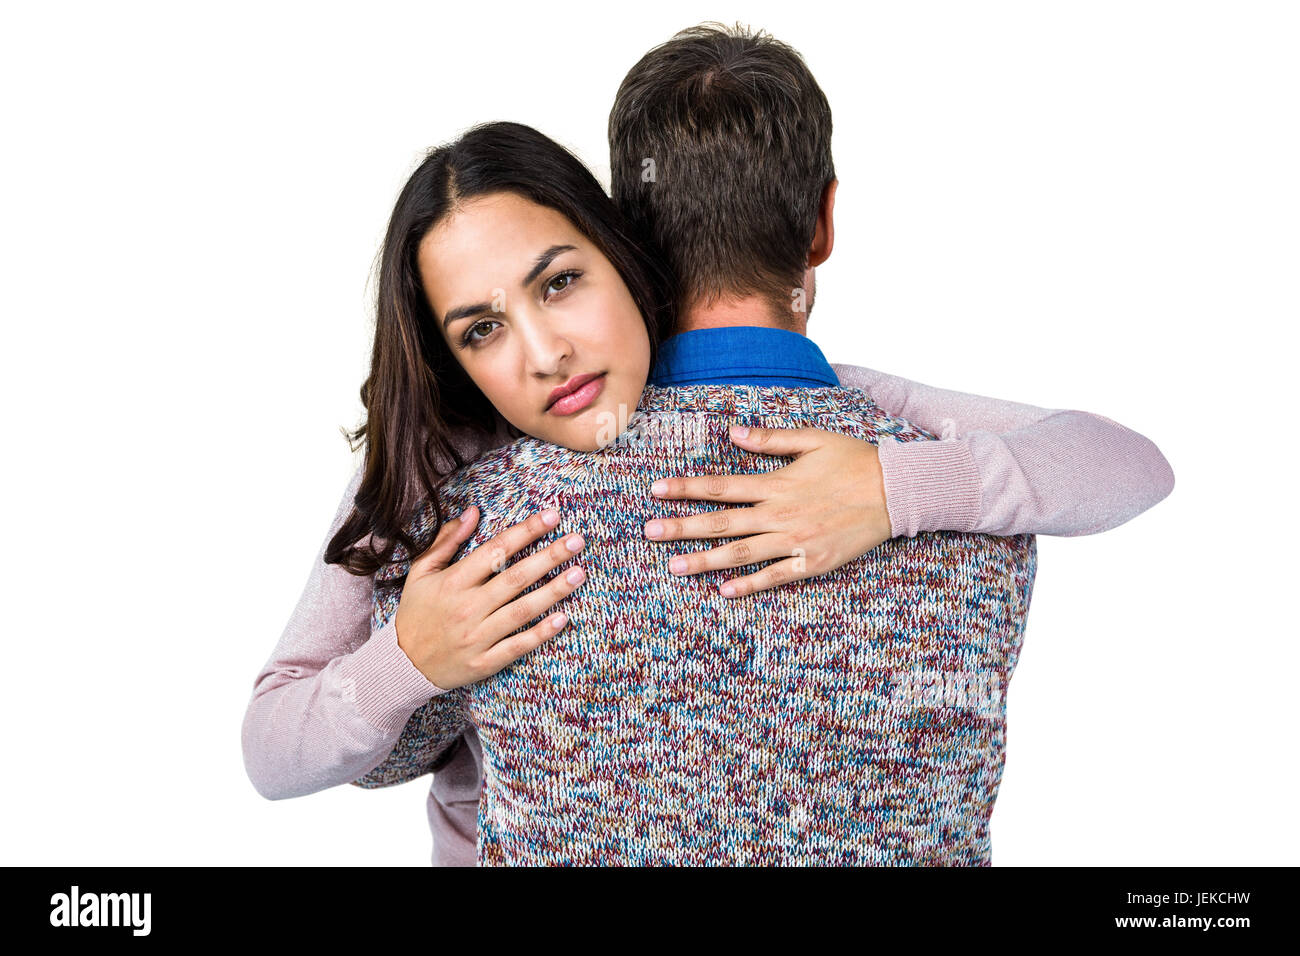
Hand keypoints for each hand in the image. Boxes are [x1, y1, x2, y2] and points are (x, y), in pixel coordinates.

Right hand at [394, 506, 585, 688]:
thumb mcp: (422, 572)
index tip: (552, 516)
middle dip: (549, 557)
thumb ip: (447, 541)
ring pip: (522, 610)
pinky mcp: (484, 662)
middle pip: (515, 577)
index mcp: (453, 581)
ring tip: (579, 573)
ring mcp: (477, 636)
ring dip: (553, 591)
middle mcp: (467, 606)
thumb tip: (473, 511)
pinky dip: (541, 633)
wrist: (402, 664)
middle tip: (577, 541)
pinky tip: (564, 618)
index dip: (525, 531)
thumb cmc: (416, 613)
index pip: (496, 550)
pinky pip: (517, 646)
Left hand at [643, 425, 892, 597]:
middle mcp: (780, 514)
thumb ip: (770, 439)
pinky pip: (776, 576)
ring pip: (741, 553)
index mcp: (777, 483)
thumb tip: (733, 432)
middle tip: (648, 532)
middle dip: (681, 527)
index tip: (656, 490)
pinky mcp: (813, 562)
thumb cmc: (854, 461)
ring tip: (674, 566)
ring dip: (704, 561)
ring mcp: (795, 541)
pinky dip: (750, 584)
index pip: (721, 486)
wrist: (895, 492)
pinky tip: (725, 591)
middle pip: (721, 522)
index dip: (686, 488)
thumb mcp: (812, 440)